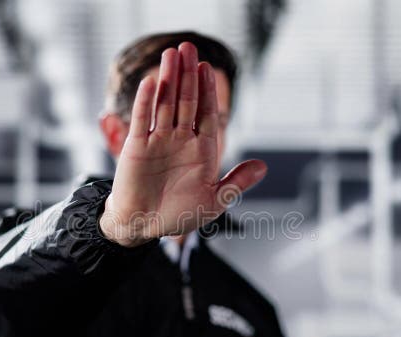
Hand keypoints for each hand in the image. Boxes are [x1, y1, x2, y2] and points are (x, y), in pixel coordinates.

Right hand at [99, 42, 266, 246]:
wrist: (143, 225)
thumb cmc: (178, 214)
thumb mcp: (214, 201)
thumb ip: (236, 183)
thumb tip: (264, 167)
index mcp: (201, 149)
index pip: (206, 113)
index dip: (207, 91)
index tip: (207, 67)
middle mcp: (180, 139)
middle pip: (186, 101)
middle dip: (188, 75)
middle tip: (187, 47)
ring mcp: (158, 141)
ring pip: (164, 104)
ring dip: (168, 79)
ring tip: (170, 54)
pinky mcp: (137, 147)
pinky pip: (142, 120)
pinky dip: (145, 102)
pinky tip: (150, 82)